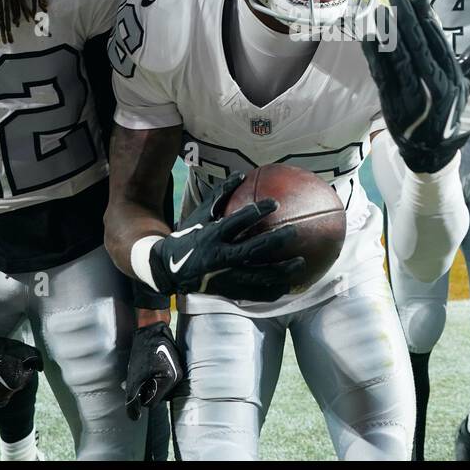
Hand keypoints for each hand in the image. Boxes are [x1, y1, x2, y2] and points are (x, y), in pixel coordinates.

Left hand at [122, 322, 186, 419]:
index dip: (141, 396)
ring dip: (149, 384)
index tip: (136, 385)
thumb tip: (134, 417)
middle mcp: (178, 376)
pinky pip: (164, 380)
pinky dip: (154, 378)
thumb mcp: (134, 375)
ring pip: (160, 388)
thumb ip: (133, 398)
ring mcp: (179, 370)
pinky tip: (148, 369)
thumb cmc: (143, 349)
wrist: (151, 327)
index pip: (154, 402)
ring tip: (143, 372)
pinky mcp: (176, 366)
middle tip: (138, 378)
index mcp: (171, 379)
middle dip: (146, 390)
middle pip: (158, 396)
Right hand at [151, 172, 305, 301]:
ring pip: (258, 276)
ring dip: (281, 271)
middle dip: (275, 240)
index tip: (275, 203)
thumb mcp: (200, 214)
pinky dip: (274, 291)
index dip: (257, 212)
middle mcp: (219, 257)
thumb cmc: (190, 236)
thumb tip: (241, 174)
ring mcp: (225, 277)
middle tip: (294, 231)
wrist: (168, 269)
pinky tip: (290, 285)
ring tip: (301, 263)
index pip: (237, 222)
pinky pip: (255, 295)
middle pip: (252, 250)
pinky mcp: (229, 292)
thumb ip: (220, 195)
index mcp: (212, 235)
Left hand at [362, 0, 469, 173]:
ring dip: (389, 33)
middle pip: (419, 45)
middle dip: (407, 18)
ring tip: (381, 11)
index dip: (427, 18)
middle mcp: (436, 86)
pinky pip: (383, 75)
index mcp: (453, 77)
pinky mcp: (394, 104)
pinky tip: (369, 37)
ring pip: (400, 59)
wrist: (432, 149)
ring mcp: (414, 96)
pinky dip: (375, 56)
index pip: (439, 42)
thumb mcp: (465, 86)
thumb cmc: (449, 112)